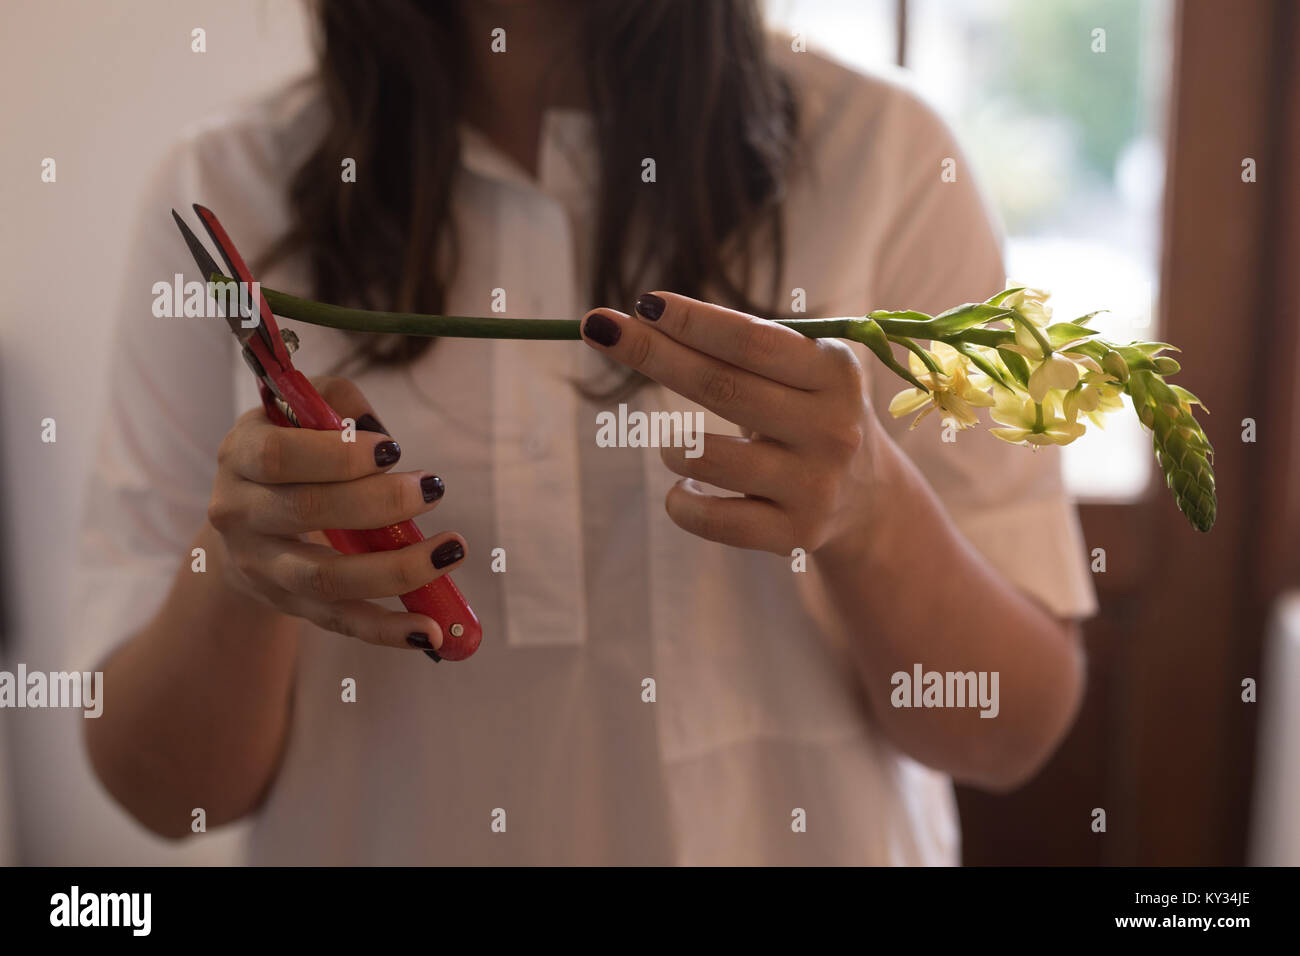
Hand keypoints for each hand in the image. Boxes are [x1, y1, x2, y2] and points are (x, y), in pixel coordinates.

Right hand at [205, 376, 466, 651]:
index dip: (337, 456)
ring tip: (451, 552)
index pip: (280, 457)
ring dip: (396, 570)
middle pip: (308, 513)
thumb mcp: (303, 413)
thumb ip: (339, 404)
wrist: (248, 520)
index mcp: (240, 455)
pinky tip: (430, 632)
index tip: (394, 450)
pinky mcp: (289, 605)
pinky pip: (341, 621)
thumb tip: (376, 433)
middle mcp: (239, 513)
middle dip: (378, 503)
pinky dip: (387, 630)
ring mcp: (261, 566)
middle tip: (432, 490)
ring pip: (326, 578)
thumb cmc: (294, 452)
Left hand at [580, 293, 886, 557]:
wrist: (867, 500)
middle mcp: (832, 429)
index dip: (693, 321)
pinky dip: (680, 502)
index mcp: (834, 374)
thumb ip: (739, 349)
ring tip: (674, 444)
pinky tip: (685, 490)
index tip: (641, 302)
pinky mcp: (793, 534)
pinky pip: (709, 520)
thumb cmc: (806, 414)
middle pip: (721, 387)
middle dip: (652, 353)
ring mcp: (814, 486)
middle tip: (598, 327)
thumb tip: (641, 320)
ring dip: (669, 445)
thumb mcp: (799, 374)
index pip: (752, 340)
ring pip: (705, 458)